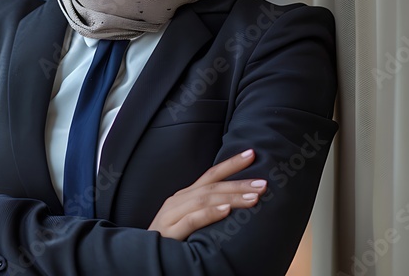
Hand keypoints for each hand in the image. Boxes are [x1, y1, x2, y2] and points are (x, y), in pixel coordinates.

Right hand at [147, 149, 267, 240]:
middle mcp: (178, 200)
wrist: (145, 256)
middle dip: (239, 183)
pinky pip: (191, 220)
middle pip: (211, 187)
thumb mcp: (188, 218)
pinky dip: (209, 214)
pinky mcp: (170, 232)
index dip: (231, 164)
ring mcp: (172, 215)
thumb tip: (236, 203)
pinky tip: (225, 211)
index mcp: (184, 196)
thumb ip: (206, 208)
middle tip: (263, 183)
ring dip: (230, 197)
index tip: (251, 154)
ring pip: (204, 200)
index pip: (210, 175)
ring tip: (253, 198)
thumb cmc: (171, 238)